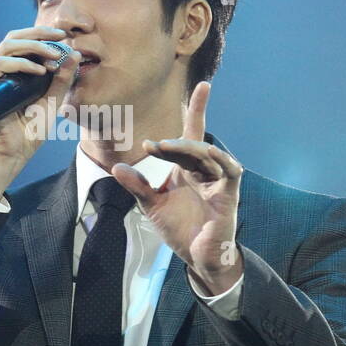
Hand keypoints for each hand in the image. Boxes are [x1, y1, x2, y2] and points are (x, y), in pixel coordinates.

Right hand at [0, 27, 81, 199]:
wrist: (13, 153)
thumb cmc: (29, 132)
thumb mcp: (52, 101)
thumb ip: (61, 79)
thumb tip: (74, 54)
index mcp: (11, 73)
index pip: (23, 44)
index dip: (43, 36)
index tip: (64, 37)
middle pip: (14, 38)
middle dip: (39, 34)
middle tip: (60, 36)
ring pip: (7, 46)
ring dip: (33, 47)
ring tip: (53, 55)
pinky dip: (21, 63)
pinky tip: (40, 71)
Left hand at [111, 81, 243, 294]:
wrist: (196, 257)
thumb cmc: (179, 229)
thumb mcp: (151, 206)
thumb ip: (137, 186)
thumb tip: (115, 167)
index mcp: (187, 168)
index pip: (192, 133)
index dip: (197, 110)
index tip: (198, 89)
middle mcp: (204, 170)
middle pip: (195, 143)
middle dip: (177, 140)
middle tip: (154, 145)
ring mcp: (219, 180)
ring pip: (208, 154)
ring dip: (190, 148)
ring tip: (169, 148)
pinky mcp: (229, 194)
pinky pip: (229, 171)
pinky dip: (219, 160)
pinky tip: (207, 153)